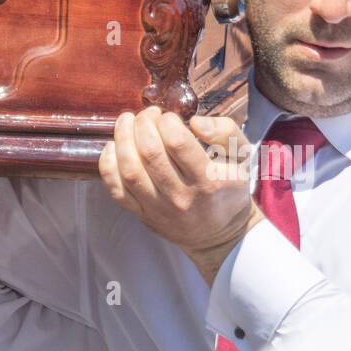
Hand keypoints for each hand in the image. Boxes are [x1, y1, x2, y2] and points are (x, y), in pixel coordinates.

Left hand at [99, 108, 262, 284]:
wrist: (219, 234)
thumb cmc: (228, 187)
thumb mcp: (242, 157)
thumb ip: (225, 132)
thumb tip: (196, 122)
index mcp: (209, 180)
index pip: (177, 143)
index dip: (167, 121)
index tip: (169, 117)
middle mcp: (181, 196)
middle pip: (150, 153)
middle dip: (143, 123)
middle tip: (147, 115)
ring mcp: (158, 208)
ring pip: (130, 170)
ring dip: (122, 138)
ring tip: (127, 121)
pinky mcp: (142, 214)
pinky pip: (116, 189)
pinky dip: (108, 164)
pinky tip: (114, 146)